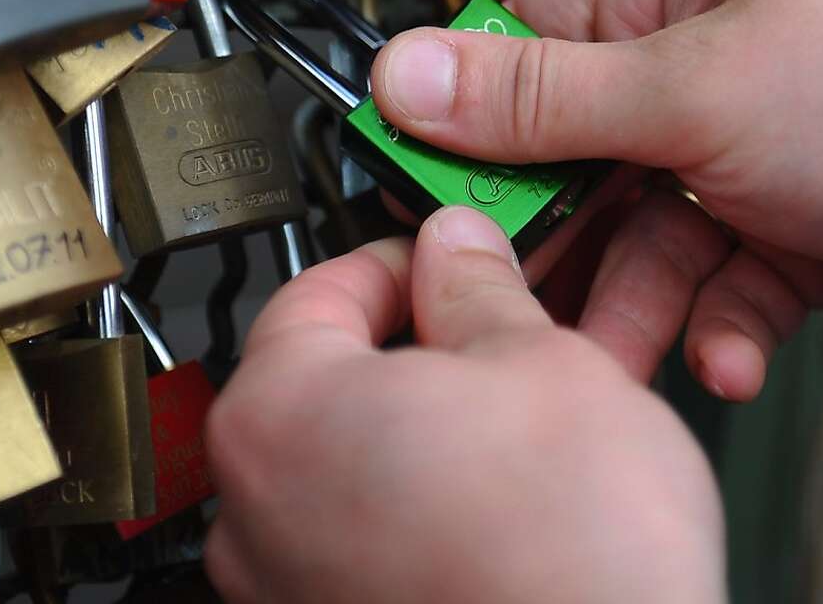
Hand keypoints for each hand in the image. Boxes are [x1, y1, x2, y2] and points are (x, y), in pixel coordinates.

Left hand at [205, 207, 724, 603]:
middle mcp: (256, 510)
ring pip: (352, 461)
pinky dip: (417, 501)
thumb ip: (480, 290)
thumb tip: (458, 252)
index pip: (318, 289)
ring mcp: (286, 586)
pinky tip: (495, 505)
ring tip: (508, 427)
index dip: (397, 261)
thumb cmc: (566, 564)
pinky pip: (363, 534)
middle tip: (489, 337)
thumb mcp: (542, 366)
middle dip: (412, 347)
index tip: (442, 260)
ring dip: (421, 427)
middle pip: (329, 379)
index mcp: (281, 416)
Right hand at [370, 0, 822, 399]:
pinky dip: (713, 328)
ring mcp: (732, 160)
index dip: (467, 120)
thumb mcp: (693, 87)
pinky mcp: (769, 239)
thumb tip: (415, 77)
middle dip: (557, 237)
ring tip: (630, 345)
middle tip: (518, 285)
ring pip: (634, 244)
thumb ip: (541, 97)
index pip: (525, 50)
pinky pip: (705, 291)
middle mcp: (697, 71)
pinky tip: (729, 347)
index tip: (421, 180)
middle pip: (572, 163)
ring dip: (635, 305)